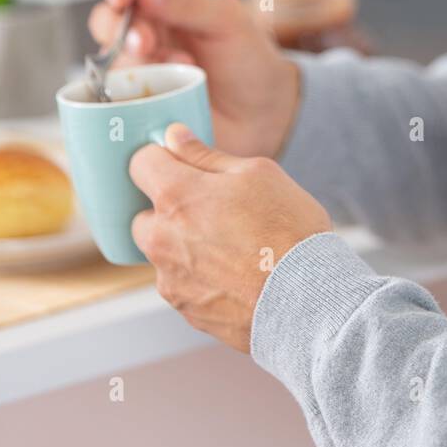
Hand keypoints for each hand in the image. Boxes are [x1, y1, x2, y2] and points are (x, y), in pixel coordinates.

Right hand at [88, 0, 300, 159]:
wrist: (265, 115)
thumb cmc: (248, 60)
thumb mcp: (228, 22)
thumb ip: (187, 2)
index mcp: (166, 2)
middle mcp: (146, 33)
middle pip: (107, 20)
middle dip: (120, 28)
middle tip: (146, 43)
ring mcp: (139, 71)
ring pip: (109, 61)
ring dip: (138, 66)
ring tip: (184, 71)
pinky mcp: (137, 107)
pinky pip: (114, 101)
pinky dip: (130, 99)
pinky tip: (164, 100)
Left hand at [130, 122, 332, 351]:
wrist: (306, 299)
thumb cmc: (288, 229)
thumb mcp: (257, 174)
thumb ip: (206, 156)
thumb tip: (174, 138)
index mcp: (176, 197)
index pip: (140, 164)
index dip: (161, 158)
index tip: (180, 163)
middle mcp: (162, 239)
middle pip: (142, 215)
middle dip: (166, 209)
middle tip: (209, 210)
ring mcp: (170, 278)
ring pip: (162, 253)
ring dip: (182, 245)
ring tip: (230, 247)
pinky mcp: (184, 309)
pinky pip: (180, 283)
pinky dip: (198, 276)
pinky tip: (234, 273)